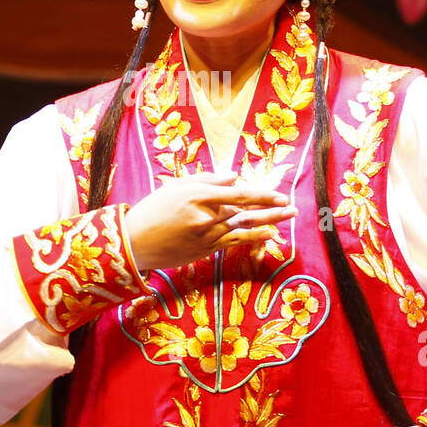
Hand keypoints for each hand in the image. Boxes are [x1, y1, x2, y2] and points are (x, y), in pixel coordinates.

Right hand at [123, 169, 296, 272]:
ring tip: (287, 218)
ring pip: (244, 227)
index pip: (238, 194)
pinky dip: (254, 238)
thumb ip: (207, 180)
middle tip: (292, 206)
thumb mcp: (177, 187)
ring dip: (269, 222)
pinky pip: (235, 242)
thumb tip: (235, 176)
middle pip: (245, 210)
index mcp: (198, 195)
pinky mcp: (205, 250)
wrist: (135, 241)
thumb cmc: (153, 209)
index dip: (262, 195)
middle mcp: (206, 216)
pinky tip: (269, 235)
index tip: (279, 194)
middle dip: (271, 208)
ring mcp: (207, 235)